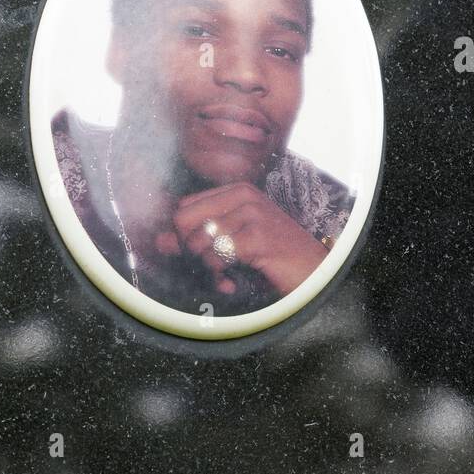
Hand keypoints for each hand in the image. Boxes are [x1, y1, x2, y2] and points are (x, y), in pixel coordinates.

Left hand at [161, 181, 329, 296]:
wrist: (315, 272)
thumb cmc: (275, 257)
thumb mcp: (233, 243)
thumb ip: (196, 240)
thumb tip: (158, 241)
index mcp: (238, 190)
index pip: (183, 207)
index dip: (182, 236)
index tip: (202, 255)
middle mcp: (244, 195)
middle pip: (183, 220)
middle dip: (189, 251)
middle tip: (210, 267)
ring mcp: (253, 213)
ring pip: (197, 242)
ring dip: (206, 269)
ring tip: (226, 277)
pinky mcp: (258, 236)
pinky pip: (215, 257)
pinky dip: (218, 276)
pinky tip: (232, 283)